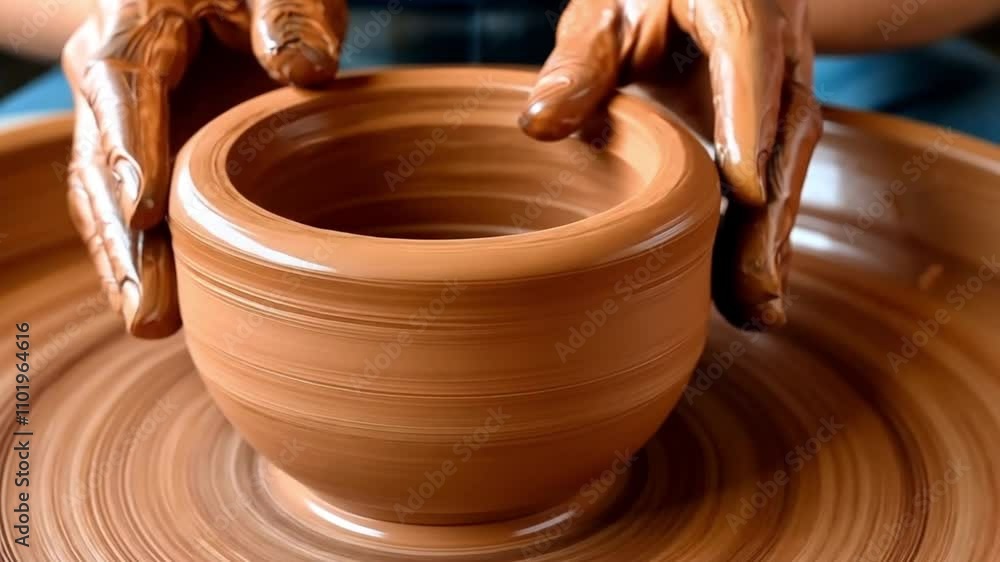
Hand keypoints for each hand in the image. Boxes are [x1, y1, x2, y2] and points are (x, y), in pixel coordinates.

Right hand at [62, 0, 346, 337]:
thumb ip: (289, 17)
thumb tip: (306, 71)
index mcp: (139, 24)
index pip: (123, 86)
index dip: (130, 148)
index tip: (147, 211)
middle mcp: (110, 78)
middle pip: (101, 163)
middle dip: (124, 240)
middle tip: (148, 308)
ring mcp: (119, 123)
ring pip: (103, 199)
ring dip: (125, 265)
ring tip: (150, 325)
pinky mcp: (139, 156)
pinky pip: (124, 211)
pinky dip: (138, 259)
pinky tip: (157, 307)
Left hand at [521, 0, 822, 327]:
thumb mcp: (604, 13)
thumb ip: (579, 63)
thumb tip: (539, 125)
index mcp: (739, 6)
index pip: (750, 65)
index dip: (750, 126)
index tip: (747, 194)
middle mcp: (778, 51)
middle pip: (783, 136)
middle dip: (770, 218)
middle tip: (756, 293)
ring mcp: (785, 91)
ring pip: (786, 168)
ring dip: (772, 241)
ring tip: (757, 313)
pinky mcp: (776, 126)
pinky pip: (774, 180)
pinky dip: (762, 236)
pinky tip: (750, 291)